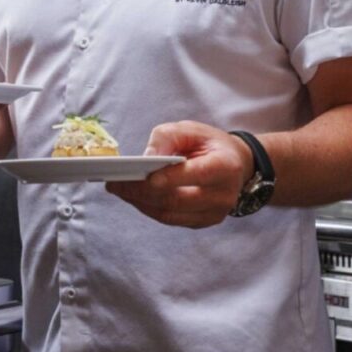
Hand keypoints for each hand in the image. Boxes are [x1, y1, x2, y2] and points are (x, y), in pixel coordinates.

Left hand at [106, 121, 251, 228]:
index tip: (143, 175)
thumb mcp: (191, 129)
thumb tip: (146, 157)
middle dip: (142, 192)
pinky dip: (149, 208)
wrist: (235, 164)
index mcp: (225, 166)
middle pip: (178, 200)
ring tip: (118, 189)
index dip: (170, 177)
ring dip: (140, 202)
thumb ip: (167, 137)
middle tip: (115, 183)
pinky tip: (133, 197)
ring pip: (170, 214)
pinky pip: (170, 219)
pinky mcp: (203, 222)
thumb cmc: (209, 144)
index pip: (197, 174)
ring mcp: (214, 213)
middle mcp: (223, 195)